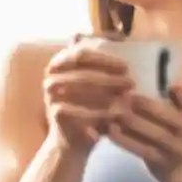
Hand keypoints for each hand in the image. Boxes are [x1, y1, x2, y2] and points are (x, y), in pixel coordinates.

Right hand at [43, 35, 133, 150]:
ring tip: (128, 99)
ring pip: (84, 92)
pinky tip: (117, 116)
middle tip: (131, 83)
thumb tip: (122, 40)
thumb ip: (102, 66)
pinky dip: (101, 114)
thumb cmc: (86, 107)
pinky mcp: (56, 114)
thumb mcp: (92, 84)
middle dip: (110, 79)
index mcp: (59, 64)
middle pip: (84, 74)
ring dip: (108, 95)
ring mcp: (51, 96)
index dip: (105, 59)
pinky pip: (82, 112)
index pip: (81, 54)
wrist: (70, 141)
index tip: (125, 66)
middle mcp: (51, 78)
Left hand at [106, 77, 181, 178]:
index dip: (179, 93)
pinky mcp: (160, 162)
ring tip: (114, 112)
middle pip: (169, 118)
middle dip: (148, 106)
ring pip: (155, 135)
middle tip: (126, 95)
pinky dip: (125, 140)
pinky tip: (109, 130)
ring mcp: (176, 150)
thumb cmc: (181, 134)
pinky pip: (141, 150)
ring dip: (133, 123)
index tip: (163, 83)